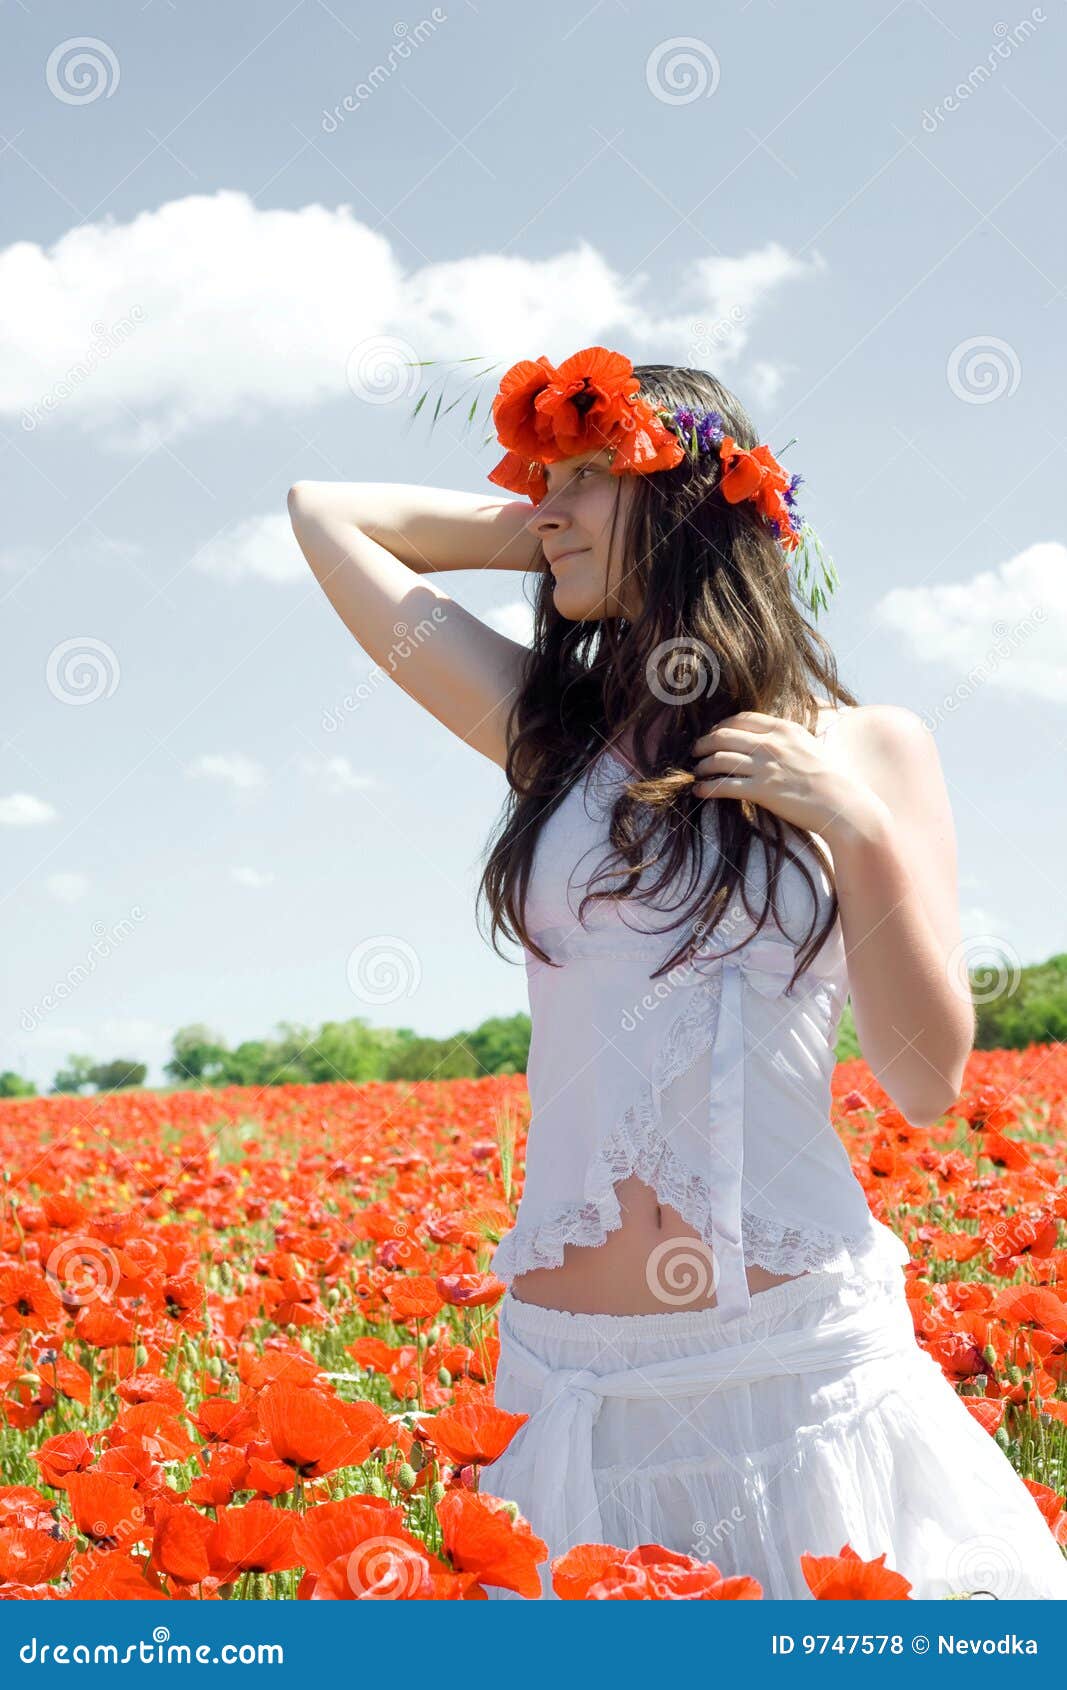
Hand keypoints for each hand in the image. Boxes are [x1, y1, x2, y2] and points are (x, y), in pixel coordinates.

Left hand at [690, 710, 888, 846]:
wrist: (844, 805)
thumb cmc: (832, 779)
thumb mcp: (810, 746)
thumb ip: (788, 739)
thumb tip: (771, 738)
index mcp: (784, 728)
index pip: (741, 719)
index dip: (721, 725)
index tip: (714, 734)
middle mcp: (772, 743)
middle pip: (724, 735)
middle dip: (704, 742)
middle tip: (696, 751)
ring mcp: (766, 766)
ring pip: (719, 758)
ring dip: (702, 765)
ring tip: (697, 771)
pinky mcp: (762, 790)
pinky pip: (724, 785)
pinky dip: (707, 787)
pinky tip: (700, 791)